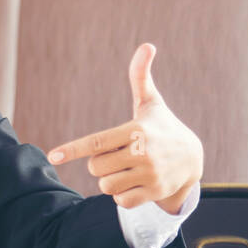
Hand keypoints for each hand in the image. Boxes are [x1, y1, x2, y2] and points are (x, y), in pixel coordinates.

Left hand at [47, 44, 202, 212]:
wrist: (194, 159)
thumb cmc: (163, 127)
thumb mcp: (151, 103)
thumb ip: (141, 76)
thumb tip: (147, 45)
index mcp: (136, 130)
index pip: (97, 142)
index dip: (73, 150)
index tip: (52, 156)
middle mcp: (144, 153)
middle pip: (96, 167)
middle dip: (100, 164)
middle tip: (118, 156)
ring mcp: (151, 174)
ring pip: (106, 186)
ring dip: (110, 180)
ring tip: (128, 170)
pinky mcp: (155, 193)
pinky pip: (120, 201)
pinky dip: (122, 196)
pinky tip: (136, 184)